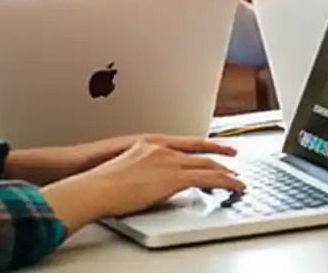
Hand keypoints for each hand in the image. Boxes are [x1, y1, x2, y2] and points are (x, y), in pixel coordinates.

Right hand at [75, 134, 237, 173]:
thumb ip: (142, 166)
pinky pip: (206, 179)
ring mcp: (169, 162)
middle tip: (234, 165)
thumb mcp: (124, 164)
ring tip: (237, 180)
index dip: (207, 143)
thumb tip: (148, 178)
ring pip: (207, 165)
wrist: (90, 184)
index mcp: (151, 143)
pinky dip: (224, 182)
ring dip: (225, 173)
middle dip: (220, 159)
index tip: (221, 146)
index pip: (187, 141)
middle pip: (200, 153)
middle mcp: (163, 149)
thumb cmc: (98, 178)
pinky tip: (231, 186)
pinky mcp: (172, 179)